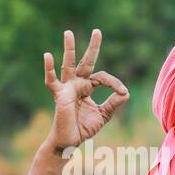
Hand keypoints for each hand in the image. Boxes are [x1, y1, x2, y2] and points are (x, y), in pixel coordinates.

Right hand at [43, 28, 128, 151]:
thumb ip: (114, 103)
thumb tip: (126, 92)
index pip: (102, 77)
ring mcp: (67, 88)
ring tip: (68, 32)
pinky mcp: (59, 95)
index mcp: (87, 87)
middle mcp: (77, 84)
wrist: (69, 143)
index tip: (121, 91)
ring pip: (68, 64)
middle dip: (92, 47)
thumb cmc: (83, 129)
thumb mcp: (103, 115)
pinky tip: (47, 55)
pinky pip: (52, 80)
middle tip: (97, 31)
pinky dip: (49, 68)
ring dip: (69, 48)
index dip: (113, 82)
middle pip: (86, 62)